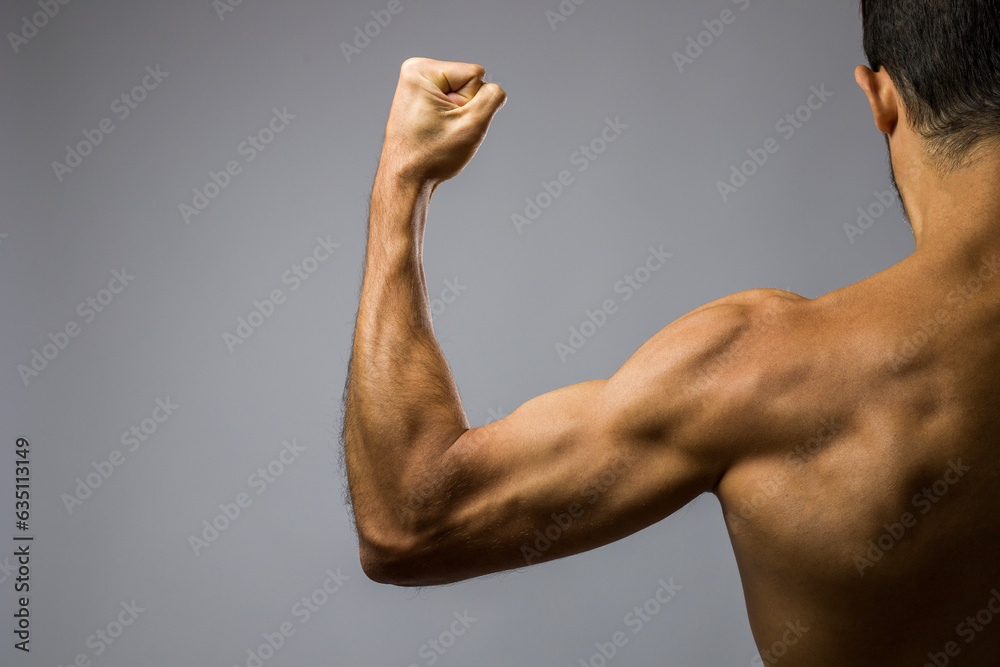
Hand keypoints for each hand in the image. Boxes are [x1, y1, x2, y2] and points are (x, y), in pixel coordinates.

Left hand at [380, 57, 506, 187]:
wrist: (406, 180)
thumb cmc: (431, 156)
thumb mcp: (472, 125)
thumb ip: (492, 98)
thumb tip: (497, 90)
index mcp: (421, 70)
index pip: (476, 75)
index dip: (471, 103)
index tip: (450, 123)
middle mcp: (415, 72)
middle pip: (468, 82)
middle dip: (465, 110)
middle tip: (445, 131)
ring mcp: (417, 86)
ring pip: (462, 95)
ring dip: (459, 117)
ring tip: (440, 133)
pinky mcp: (421, 100)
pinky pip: (451, 104)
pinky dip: (451, 121)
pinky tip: (437, 133)